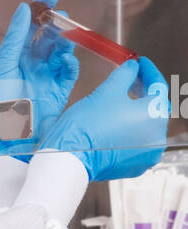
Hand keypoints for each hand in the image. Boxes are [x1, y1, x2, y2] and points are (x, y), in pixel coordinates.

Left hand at [0, 0, 79, 160]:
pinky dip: (70, 63)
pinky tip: (66, 58)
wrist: (3, 140)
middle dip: (57, 24)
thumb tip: (24, 8)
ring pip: (61, 53)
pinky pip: (68, 73)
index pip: (30, 27)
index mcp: (14, 57)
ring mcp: (45, 78)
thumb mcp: (2, 67)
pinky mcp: (58, 93)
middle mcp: (31, 66)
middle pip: (48, 38)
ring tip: (66, 34)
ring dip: (65, 41)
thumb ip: (15, 38)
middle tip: (63, 15)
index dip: (41, 10)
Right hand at [37, 55, 168, 180]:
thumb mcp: (107, 90)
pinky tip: (119, 122)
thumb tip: (132, 67)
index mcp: (154, 116)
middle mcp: (157, 137)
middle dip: (144, 91)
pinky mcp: (136, 164)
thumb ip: (125, 74)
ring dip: (138, 111)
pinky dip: (132, 129)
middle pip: (155, 107)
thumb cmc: (86, 126)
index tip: (140, 63)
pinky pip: (138, 141)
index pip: (158, 86)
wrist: (70, 156)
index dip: (148, 71)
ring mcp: (147, 153)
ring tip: (124, 100)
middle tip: (132, 78)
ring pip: (147, 125)